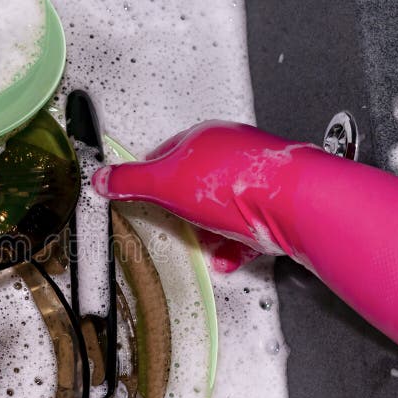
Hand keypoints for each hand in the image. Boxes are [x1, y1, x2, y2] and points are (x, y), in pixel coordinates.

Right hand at [93, 121, 397, 369]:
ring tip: (204, 246)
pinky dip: (234, 246)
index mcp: (204, 138)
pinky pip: (247, 227)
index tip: (140, 191)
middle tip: (173, 224)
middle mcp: (233, 153)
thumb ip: (131, 181)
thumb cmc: (236, 184)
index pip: (166, 151)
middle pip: (195, 183)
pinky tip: (227, 258)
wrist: (296, 205)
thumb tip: (102, 178)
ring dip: (209, 232)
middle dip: (182, 210)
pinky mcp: (276, 205)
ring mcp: (257, 179)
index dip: (150, 174)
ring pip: (222, 208)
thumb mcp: (165, 184)